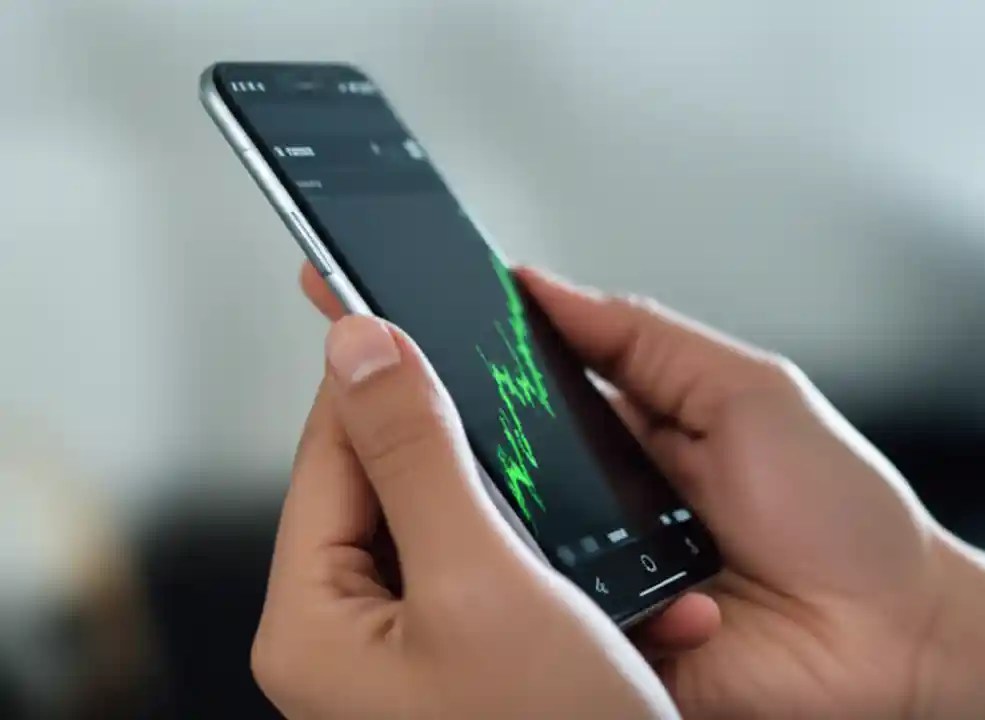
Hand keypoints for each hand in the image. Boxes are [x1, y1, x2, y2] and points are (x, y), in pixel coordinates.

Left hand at [252, 315, 680, 717]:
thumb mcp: (482, 580)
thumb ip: (415, 453)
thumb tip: (361, 344)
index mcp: (313, 622)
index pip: (332, 453)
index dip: (383, 375)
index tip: (419, 307)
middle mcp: (347, 640)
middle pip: (394, 487)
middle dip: (478, 455)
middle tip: (535, 419)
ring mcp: (408, 657)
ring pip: (457, 527)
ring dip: (530, 510)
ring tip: (582, 512)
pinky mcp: (467, 664)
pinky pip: (497, 576)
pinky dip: (553, 563)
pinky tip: (605, 577)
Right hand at [299, 264, 961, 718]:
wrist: (893, 641)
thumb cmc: (842, 516)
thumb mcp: (746, 390)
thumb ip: (642, 337)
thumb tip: (538, 285)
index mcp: (629, 433)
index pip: (520, 379)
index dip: (449, 343)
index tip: (374, 304)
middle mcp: (599, 501)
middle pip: (490, 457)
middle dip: (432, 424)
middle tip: (375, 377)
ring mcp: (594, 572)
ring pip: (495, 534)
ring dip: (470, 506)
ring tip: (428, 465)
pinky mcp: (596, 638)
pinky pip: (533, 610)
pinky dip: (518, 587)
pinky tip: (508, 561)